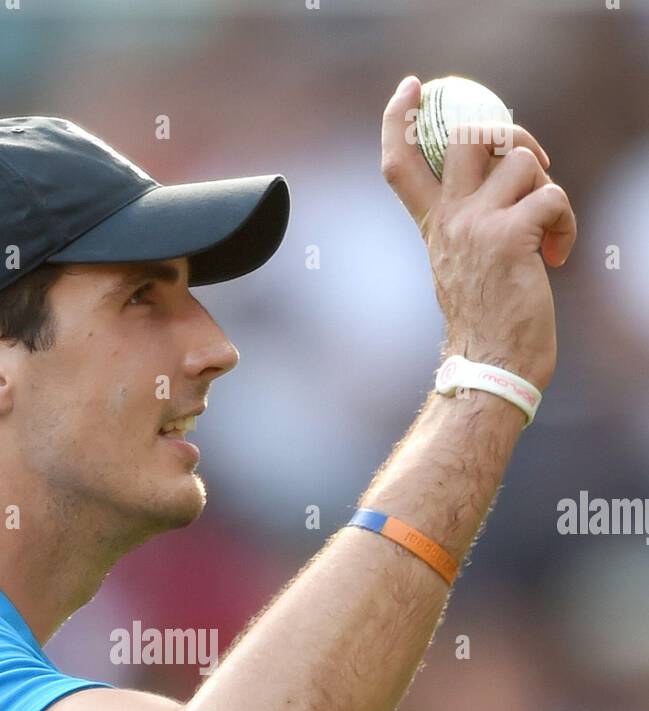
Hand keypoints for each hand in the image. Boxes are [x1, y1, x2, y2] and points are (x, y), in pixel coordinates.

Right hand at [380, 75, 576, 391]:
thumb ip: (470, 221)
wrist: (491, 365)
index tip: (413, 89)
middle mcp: (449, 220)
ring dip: (547, 191)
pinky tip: (558, 255)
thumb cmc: (486, 322)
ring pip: (522, 161)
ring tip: (547, 233)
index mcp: (433, 225)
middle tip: (531, 167)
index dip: (401, 119)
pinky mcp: (510, 238)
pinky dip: (567, 223)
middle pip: (470, 134)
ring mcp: (477, 226)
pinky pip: (552, 196)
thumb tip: (506, 175)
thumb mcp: (463, 263)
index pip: (400, 162)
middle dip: (510, 136)